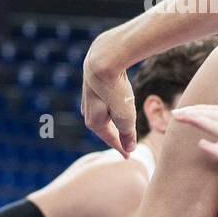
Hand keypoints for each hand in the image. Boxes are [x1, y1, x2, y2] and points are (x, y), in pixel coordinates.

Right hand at [82, 33, 136, 155]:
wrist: (105, 58)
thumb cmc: (115, 89)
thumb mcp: (126, 116)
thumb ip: (128, 134)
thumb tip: (130, 149)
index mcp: (94, 123)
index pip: (110, 139)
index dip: (121, 149)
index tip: (129, 158)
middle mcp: (87, 111)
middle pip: (103, 128)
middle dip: (112, 136)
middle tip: (123, 146)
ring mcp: (87, 97)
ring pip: (101, 114)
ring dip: (110, 121)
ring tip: (116, 127)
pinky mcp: (92, 84)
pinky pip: (101, 101)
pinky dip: (108, 107)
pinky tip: (108, 105)